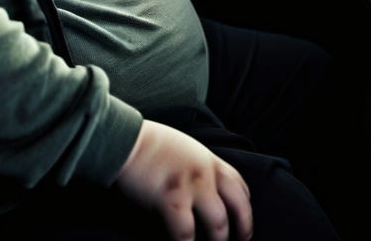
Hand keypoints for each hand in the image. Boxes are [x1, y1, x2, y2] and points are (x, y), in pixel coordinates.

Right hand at [115, 119, 252, 240]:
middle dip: (244, 227)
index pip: (238, 183)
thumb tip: (200, 185)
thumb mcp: (182, 145)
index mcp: (207, 158)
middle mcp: (205, 172)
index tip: (244, 217)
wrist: (125, 139)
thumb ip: (196, 163)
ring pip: (218, 224)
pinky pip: (186, 234)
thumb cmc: (148, 142)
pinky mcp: (171, 200)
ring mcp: (190, 187)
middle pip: (238, 205)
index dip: (245, 204)